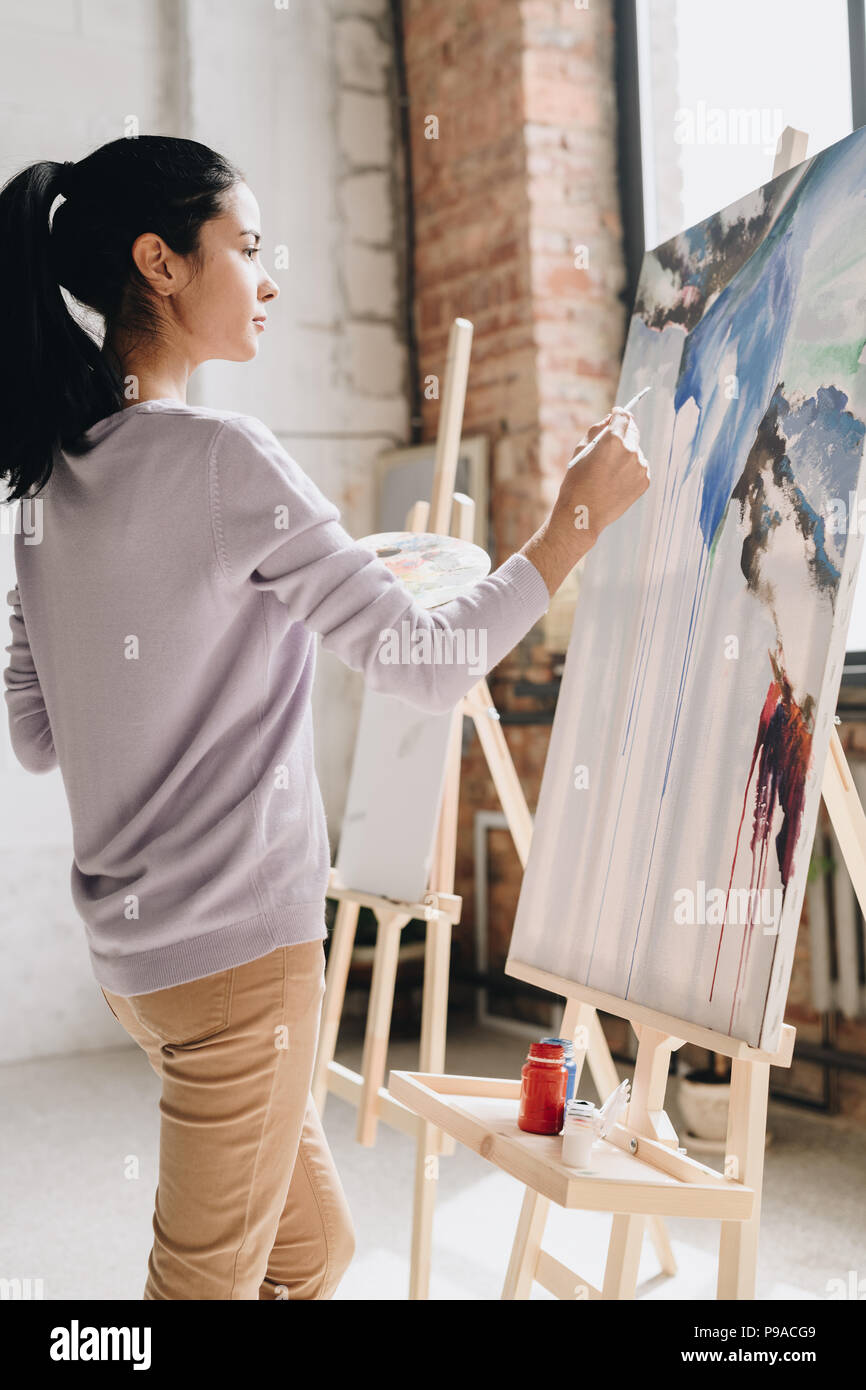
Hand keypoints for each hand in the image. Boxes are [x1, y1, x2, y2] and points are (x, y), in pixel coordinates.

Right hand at [553, 406, 649, 548]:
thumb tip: (611, 419)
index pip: (623, 417)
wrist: (583, 514)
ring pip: (636, 451)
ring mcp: (640, 467)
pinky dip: (630, 469)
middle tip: (612, 442)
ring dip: (626, 453)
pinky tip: (615, 481)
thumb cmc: (576, 481)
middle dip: (623, 432)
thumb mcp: (581, 450)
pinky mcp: (644, 481)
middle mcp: (631, 451)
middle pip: (633, 431)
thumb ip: (597, 429)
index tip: (617, 415)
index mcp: (614, 440)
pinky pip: (639, 467)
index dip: (620, 414)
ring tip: (608, 470)